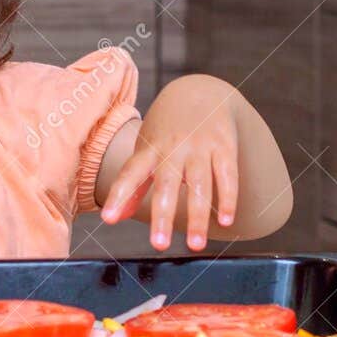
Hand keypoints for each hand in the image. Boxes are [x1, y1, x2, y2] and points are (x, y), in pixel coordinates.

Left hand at [100, 82, 240, 251]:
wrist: (199, 91)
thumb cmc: (167, 131)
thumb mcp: (146, 150)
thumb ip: (132, 186)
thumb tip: (115, 218)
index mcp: (149, 150)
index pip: (130, 173)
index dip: (118, 196)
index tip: (108, 219)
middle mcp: (173, 148)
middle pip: (166, 185)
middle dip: (162, 215)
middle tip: (158, 245)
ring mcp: (200, 147)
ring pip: (200, 185)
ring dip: (198, 217)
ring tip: (195, 246)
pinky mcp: (224, 146)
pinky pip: (227, 175)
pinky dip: (227, 198)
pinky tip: (226, 222)